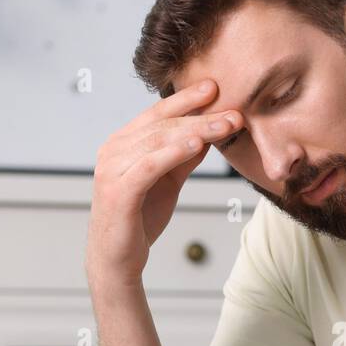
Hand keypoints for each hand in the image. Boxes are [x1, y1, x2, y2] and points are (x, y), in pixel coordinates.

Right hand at [85, 79, 240, 287]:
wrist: (118, 258)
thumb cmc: (140, 218)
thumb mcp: (169, 181)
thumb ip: (184, 156)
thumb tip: (209, 133)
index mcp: (123, 143)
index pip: (158, 114)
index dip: (186, 99)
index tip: (215, 87)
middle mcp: (113, 150)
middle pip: (163, 125)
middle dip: (201, 115)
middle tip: (234, 109)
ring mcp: (112, 169)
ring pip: (159, 141)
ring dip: (197, 130)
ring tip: (226, 124)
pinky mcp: (118, 191)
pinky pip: (150, 165)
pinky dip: (174, 152)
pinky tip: (198, 145)